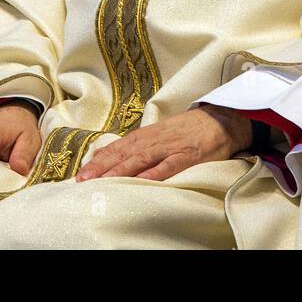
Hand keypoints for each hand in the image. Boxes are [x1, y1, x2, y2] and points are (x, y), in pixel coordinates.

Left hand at [75, 106, 253, 182]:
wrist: (220, 119)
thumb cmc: (188, 129)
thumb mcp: (160, 134)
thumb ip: (140, 146)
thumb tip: (115, 159)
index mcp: (147, 135)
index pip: (117, 148)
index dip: (98, 161)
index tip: (81, 174)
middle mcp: (155, 139)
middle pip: (124, 154)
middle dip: (102, 168)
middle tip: (83, 181)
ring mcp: (171, 147)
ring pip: (141, 159)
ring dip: (121, 171)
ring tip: (104, 182)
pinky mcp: (188, 155)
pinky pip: (169, 165)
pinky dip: (155, 173)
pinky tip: (142, 180)